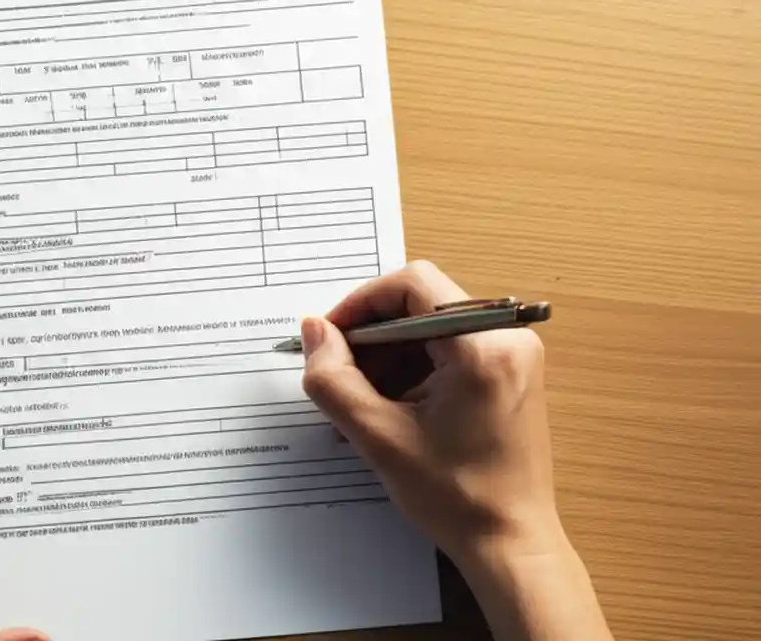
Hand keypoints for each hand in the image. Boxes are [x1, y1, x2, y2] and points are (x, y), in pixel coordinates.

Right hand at [300, 262, 610, 640]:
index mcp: (484, 348)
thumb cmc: (456, 497)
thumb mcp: (378, 437)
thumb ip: (335, 380)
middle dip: (372, 337)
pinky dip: (412, 369)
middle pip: (420, 304)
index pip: (413, 285)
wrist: (510, 542)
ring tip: (361, 403)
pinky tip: (388, 408)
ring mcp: (514, 355)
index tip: (330, 336)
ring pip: (430, 326)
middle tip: (340, 376)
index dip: (361, 303)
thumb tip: (314, 331)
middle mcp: (508, 339)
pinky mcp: (510, 372)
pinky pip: (449, 348)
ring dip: (388, 356)